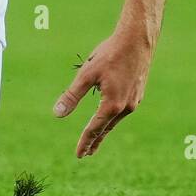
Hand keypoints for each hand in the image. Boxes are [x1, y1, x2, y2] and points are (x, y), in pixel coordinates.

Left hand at [52, 28, 152, 158]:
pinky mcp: (138, 93)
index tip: (78, 155)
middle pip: (106, 128)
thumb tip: (57, 114)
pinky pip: (123, 110)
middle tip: (87, 154)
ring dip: (105, 129)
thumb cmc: (110, 54)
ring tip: (97, 137)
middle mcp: (125, 107)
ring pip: (115, 120)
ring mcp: (134, 101)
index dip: (84, 142)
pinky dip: (113, 117)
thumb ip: (72, 95)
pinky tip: (111, 115)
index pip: (94, 129)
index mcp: (111, 105)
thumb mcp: (87, 74)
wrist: (138, 40)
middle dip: (95, 141)